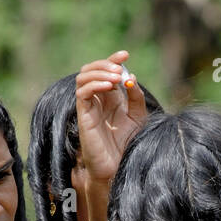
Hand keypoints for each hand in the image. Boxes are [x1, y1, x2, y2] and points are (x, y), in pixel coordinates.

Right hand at [74, 49, 149, 186]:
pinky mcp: (83, 116)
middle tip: (119, 68)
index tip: (125, 54)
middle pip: (91, 69)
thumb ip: (136, 97)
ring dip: (99, 72)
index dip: (113, 59)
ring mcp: (89, 107)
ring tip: (115, 78)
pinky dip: (94, 84)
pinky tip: (109, 87)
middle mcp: (97, 99)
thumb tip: (131, 77)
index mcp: (110, 97)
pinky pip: (82, 93)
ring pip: (82, 77)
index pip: (106, 71)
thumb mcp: (138, 117)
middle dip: (105, 63)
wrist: (119, 166)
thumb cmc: (128, 144)